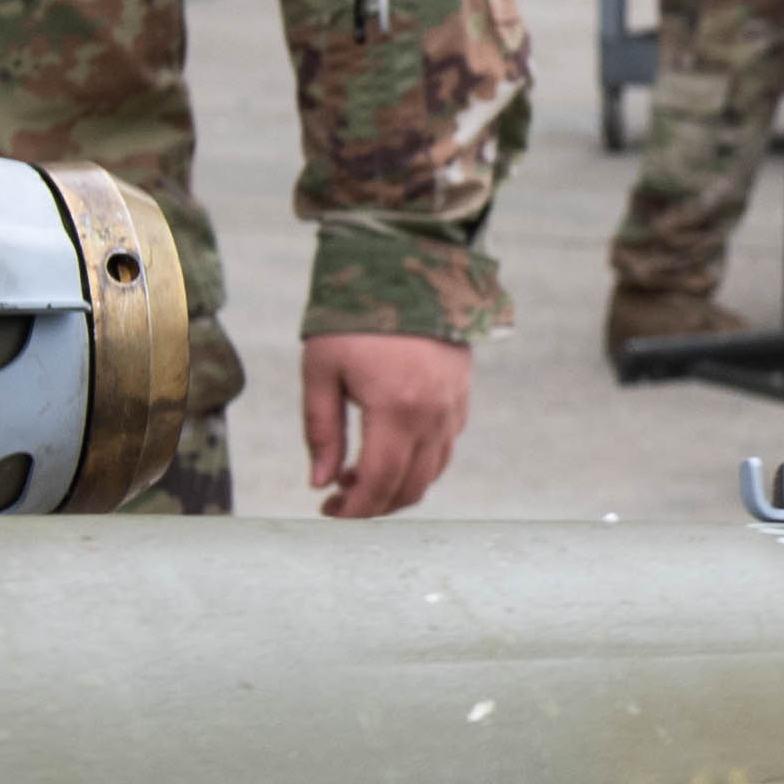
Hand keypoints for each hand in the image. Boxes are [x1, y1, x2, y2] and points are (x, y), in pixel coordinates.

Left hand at [300, 330, 470, 517]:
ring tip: (357, 474)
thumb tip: (320, 482)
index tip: (327, 512)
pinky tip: (388, 450)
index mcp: (397, 409)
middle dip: (373, 505)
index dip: (353, 510)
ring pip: (432, 473)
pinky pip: (444, 449)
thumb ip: (321, 430)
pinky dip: (417, 464)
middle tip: (338, 499)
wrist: (408, 271)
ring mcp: (454, 408)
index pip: (378, 482)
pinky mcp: (462, 398)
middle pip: (410, 487)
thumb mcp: (322, 370)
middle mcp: (434, 415)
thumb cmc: (355, 318)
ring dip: (396, 487)